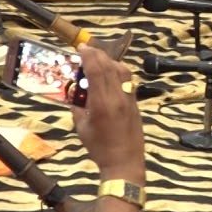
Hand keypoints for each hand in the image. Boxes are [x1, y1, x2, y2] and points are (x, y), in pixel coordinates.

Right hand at [71, 45, 145, 177]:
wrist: (125, 163)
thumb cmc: (99, 148)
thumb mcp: (82, 128)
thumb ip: (77, 107)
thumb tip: (75, 93)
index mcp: (102, 103)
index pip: (97, 70)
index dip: (88, 56)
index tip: (81, 48)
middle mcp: (118, 97)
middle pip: (109, 66)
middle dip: (97, 54)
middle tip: (87, 50)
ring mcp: (129, 99)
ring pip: (122, 71)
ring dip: (109, 61)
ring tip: (98, 60)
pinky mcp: (135, 103)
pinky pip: (128, 81)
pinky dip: (118, 72)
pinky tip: (111, 74)